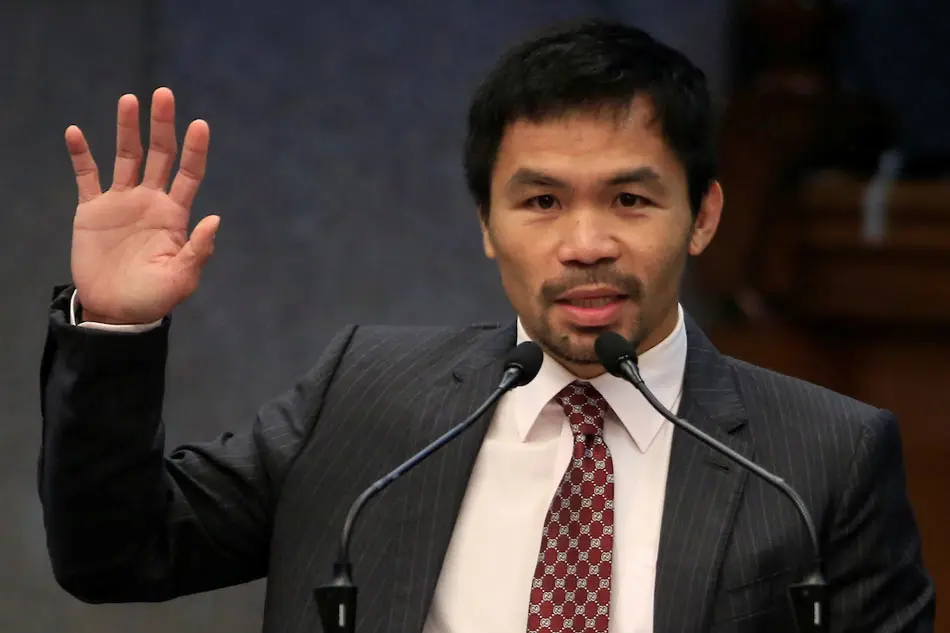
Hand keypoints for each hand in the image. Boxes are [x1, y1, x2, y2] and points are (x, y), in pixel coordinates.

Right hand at [67, 87, 218, 324]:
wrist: (114, 311)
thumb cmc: (153, 298)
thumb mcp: (181, 278)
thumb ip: (197, 250)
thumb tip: (215, 219)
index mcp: (175, 214)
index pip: (188, 174)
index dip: (194, 150)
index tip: (200, 125)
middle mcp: (150, 200)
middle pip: (159, 155)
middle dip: (162, 125)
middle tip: (164, 94)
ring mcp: (121, 202)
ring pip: (126, 156)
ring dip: (126, 128)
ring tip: (129, 99)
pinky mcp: (92, 210)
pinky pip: (86, 176)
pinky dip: (80, 154)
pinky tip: (75, 131)